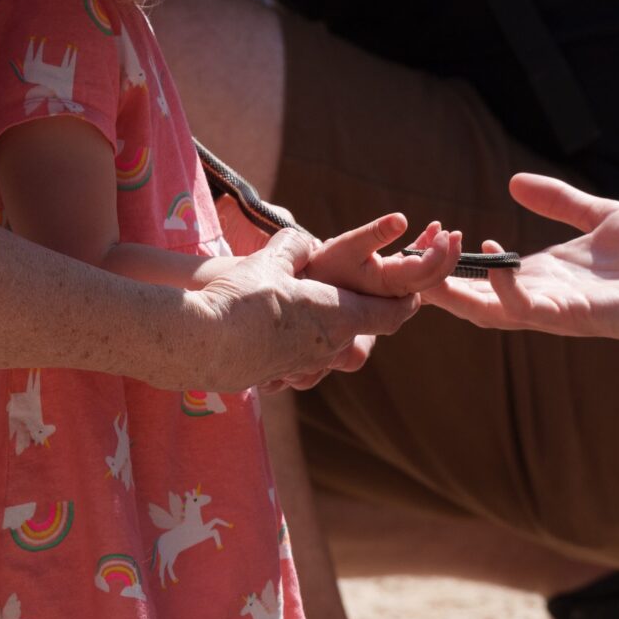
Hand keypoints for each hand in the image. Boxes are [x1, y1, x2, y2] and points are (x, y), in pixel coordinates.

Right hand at [188, 226, 419, 392]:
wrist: (204, 345)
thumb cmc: (243, 299)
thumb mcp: (271, 261)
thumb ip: (293, 248)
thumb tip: (304, 241)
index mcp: (339, 314)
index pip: (391, 314)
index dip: (406, 304)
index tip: (414, 296)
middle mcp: (330, 346)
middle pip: (362, 337)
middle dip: (364, 318)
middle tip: (360, 299)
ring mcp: (305, 366)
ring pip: (332, 351)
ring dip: (329, 334)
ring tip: (312, 314)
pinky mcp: (279, 377)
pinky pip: (301, 363)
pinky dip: (299, 348)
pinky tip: (277, 333)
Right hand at [302, 213, 463, 299]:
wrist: (307, 287)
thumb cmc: (326, 265)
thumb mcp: (348, 244)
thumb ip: (375, 232)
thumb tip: (402, 219)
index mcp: (389, 284)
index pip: (425, 272)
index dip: (440, 253)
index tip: (445, 232)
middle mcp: (395, 294)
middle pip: (433, 279)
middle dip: (448, 255)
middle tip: (456, 233)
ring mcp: (393, 293)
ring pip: (425, 277)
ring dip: (438, 254)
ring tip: (443, 230)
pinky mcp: (388, 286)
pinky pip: (413, 273)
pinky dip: (423, 255)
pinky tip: (428, 233)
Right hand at [426, 174, 618, 341]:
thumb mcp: (599, 215)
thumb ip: (558, 201)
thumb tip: (514, 182)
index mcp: (542, 277)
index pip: (480, 277)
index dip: (450, 259)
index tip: (429, 231)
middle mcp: (542, 298)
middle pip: (472, 301)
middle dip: (437, 280)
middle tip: (411, 253)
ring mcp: (558, 312)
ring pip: (491, 313)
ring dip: (460, 289)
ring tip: (437, 260)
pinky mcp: (581, 318)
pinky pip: (533, 311)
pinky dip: (509, 292)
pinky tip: (498, 263)